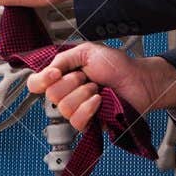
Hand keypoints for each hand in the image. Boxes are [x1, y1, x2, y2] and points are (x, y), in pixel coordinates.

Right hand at [27, 47, 175, 131]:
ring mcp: (77, 110)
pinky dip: (88, 108)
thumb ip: (63, 59)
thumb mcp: (87, 52)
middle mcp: (67, 94)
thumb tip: (47, 72)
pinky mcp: (89, 123)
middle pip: (50, 95)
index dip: (41, 80)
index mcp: (63, 77)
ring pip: (64, 108)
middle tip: (87, 77)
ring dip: (83, 94)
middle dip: (71, 82)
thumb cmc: (118, 66)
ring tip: (97, 88)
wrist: (139, 80)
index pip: (36, 84)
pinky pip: (77, 121)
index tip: (55, 73)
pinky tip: (99, 101)